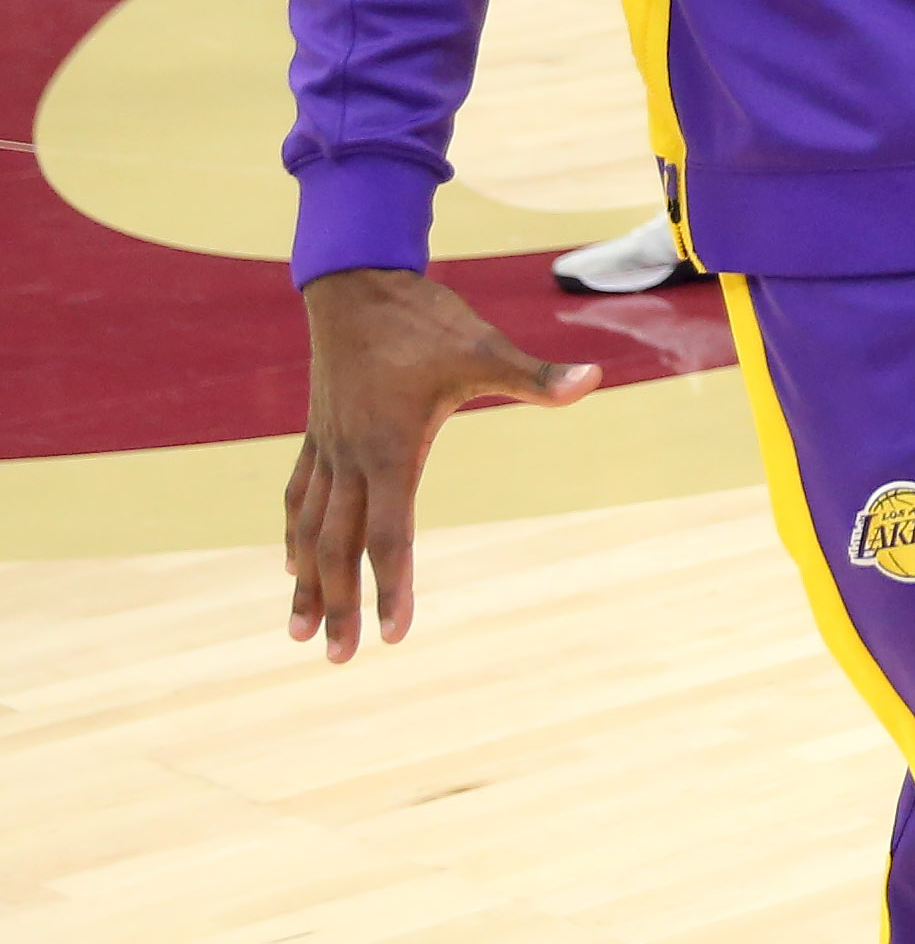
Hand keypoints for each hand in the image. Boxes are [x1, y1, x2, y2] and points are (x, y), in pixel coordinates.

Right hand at [286, 267, 599, 661]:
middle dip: (339, 605)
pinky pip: (297, 496)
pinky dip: (294, 534)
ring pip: (308, 530)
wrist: (356, 284)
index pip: (391, 535)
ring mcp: (328, 448)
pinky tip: (290, 564)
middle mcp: (350, 458)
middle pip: (340, 548)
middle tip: (339, 659)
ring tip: (298, 633)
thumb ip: (536, 376)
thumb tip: (596, 378)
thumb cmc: (423, 321)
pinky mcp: (318, 435)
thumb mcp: (485, 348)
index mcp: (389, 450)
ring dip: (306, 583)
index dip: (392, 587)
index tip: (394, 633)